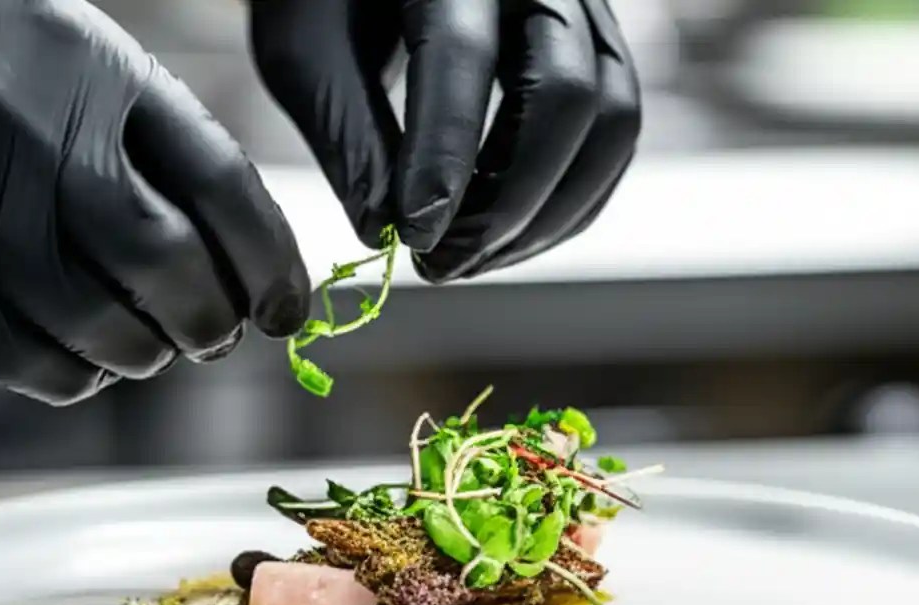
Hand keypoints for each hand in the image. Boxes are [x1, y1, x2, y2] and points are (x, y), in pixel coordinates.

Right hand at [0, 0, 308, 404]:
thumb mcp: (55, 47)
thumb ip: (134, 134)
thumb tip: (224, 251)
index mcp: (93, 68)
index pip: (225, 185)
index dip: (273, 264)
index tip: (290, 310)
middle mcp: (37, 133)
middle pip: (169, 266)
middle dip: (213, 322)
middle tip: (218, 336)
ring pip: (98, 324)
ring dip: (143, 356)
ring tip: (149, 349)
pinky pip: (22, 358)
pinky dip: (72, 377)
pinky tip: (81, 362)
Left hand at [251, 0, 640, 281]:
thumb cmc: (331, 0)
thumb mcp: (305, 51)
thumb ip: (346, 136)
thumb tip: (383, 232)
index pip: (463, 56)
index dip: (444, 158)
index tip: (413, 239)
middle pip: (565, 93)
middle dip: (507, 203)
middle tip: (440, 264)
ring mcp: (584, 9)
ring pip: (611, 120)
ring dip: (546, 215)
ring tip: (468, 260)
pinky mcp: (599, 48)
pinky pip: (614, 135)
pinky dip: (568, 204)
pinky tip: (503, 239)